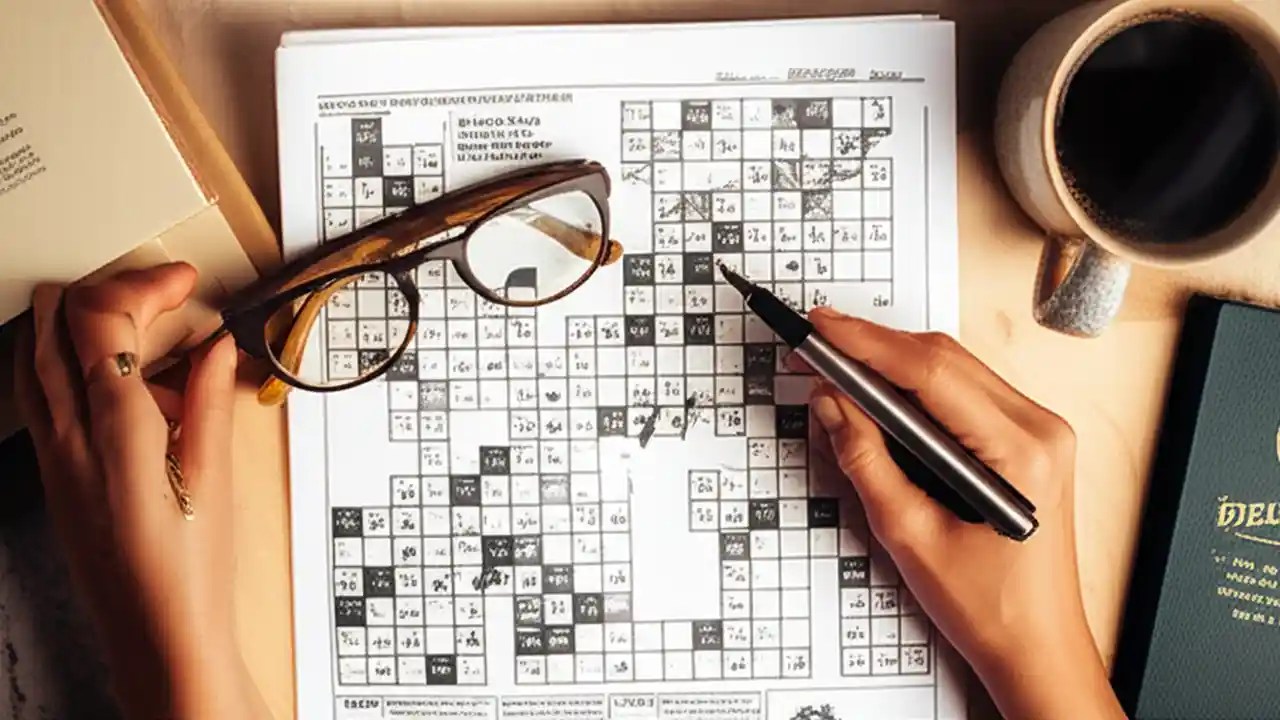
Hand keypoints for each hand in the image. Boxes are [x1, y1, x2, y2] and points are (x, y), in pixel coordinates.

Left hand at [13, 263, 270, 719]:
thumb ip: (210, 402)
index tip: (184, 281)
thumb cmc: (189, 573)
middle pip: (57, 322)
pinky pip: (43, 393)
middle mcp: (69, 436)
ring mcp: (53, 455)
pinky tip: (129, 391)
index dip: (144, 282)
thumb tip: (215, 349)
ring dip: (85, 325)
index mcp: (114, 430)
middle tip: (168, 298)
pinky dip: (74, 366)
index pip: (99, 317)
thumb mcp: (216, 479)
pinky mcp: (55, 474)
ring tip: (148, 336)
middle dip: (113, 291)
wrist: (157, 639)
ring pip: (37, 354)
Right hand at [802, 307, 1124, 719]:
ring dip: (893, 361)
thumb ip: (866, 461)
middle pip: (944, 358)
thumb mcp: (910, 536)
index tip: (821, 327)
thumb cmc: (991, 607)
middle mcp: (1040, 429)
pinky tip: (880, 391)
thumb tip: (832, 403)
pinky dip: (917, 384)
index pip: (931, 373)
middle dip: (874, 346)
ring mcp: (1040, 431)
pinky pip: (966, 390)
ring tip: (837, 363)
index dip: (868, 344)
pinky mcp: (1028, 439)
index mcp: (1020, 451)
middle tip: (816, 341)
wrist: (1037, 646)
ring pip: (954, 367)